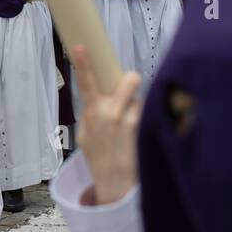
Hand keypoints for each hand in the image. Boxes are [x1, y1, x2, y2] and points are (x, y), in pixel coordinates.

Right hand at [69, 45, 141, 204]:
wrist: (114, 184)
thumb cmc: (99, 157)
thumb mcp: (85, 135)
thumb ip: (92, 114)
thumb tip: (101, 96)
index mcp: (93, 113)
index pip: (86, 83)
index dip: (82, 64)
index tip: (80, 47)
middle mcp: (111, 114)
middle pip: (130, 80)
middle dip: (131, 81)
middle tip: (130, 89)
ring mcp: (129, 122)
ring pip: (142, 100)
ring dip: (140, 108)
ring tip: (134, 128)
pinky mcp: (145, 130)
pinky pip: (151, 115)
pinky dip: (149, 121)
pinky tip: (141, 137)